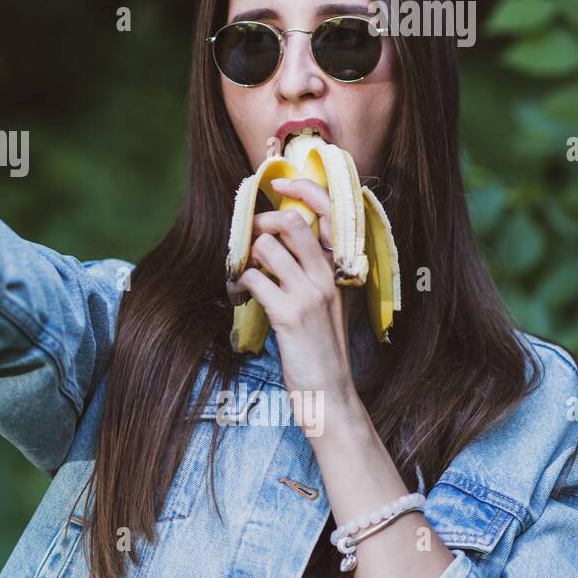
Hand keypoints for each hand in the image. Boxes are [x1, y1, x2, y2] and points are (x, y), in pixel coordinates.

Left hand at [225, 176, 355, 403]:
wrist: (329, 392)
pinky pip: (255, 280)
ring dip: (246, 258)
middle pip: (291, 222)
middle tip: (249, 238)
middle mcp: (327, 277)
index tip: (283, 185)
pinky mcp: (289, 314)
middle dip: (262, 221)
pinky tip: (240, 295)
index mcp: (338, 272)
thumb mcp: (325, 304)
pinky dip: (240, 283)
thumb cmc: (321, 347)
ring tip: (242, 274)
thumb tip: (276, 242)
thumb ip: (309, 272)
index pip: (331, 214)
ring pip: (267, 248)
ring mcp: (309, 294)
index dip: (306, 190)